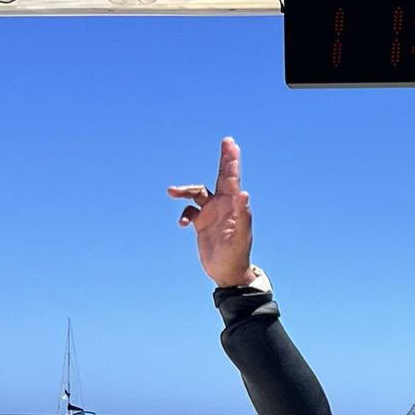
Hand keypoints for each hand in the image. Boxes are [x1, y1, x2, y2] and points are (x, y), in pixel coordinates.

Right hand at [167, 136, 258, 286]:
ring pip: (195, 194)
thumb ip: (242, 215)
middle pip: (221, 177)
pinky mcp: (201, 224)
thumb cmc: (237, 255)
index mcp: (233, 205)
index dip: (231, 161)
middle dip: (224, 160)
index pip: (232, 178)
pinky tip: (182, 225)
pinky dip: (183, 215)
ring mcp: (211, 213)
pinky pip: (189, 212)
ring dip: (184, 191)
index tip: (230, 143)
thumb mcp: (241, 237)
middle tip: (226, 142)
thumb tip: (244, 193)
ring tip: (170, 191)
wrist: (227, 273)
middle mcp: (223, 205)